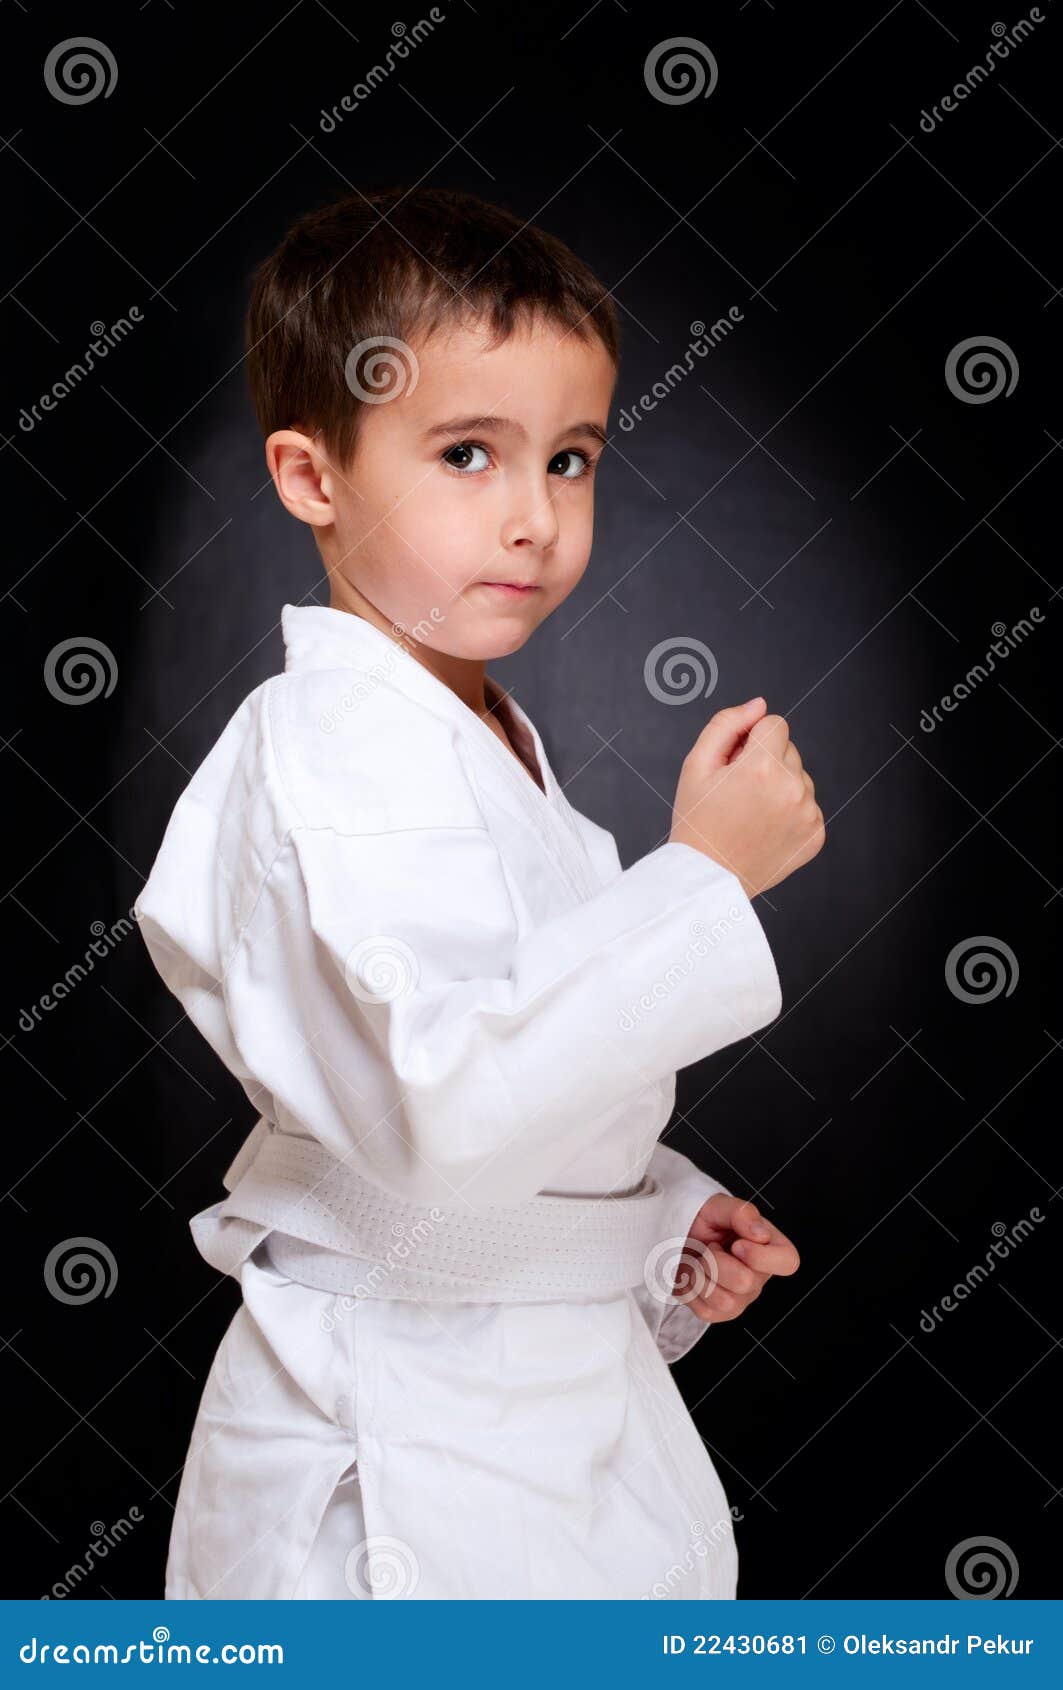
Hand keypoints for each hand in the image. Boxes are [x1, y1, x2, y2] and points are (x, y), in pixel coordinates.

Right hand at [669, 697, 825, 898]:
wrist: (707, 878)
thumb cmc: (697, 821)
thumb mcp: (696, 764)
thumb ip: (727, 724)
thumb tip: (760, 705)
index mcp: (763, 767)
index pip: (774, 723)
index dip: (750, 741)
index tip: (734, 766)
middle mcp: (792, 788)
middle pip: (788, 749)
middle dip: (766, 762)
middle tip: (738, 793)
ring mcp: (808, 814)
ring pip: (800, 777)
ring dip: (780, 785)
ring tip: (751, 813)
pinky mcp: (815, 834)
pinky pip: (807, 804)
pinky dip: (790, 811)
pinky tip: (765, 828)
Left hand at [672, 1193, 799, 1322]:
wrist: (677, 1235)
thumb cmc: (703, 1221)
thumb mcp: (719, 1206)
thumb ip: (742, 1212)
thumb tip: (760, 1234)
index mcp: (770, 1247)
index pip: (788, 1262)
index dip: (760, 1256)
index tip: (736, 1244)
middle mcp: (759, 1276)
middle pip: (746, 1282)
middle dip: (717, 1261)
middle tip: (710, 1247)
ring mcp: (741, 1298)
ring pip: (725, 1301)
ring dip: (702, 1275)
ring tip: (699, 1260)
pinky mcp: (719, 1313)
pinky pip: (706, 1311)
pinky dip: (691, 1290)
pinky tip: (693, 1274)